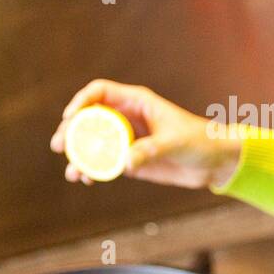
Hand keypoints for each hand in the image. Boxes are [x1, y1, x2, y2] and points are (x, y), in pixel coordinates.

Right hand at [50, 80, 243, 188]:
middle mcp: (127, 117)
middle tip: (59, 146)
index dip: (81, 101)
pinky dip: (92, 170)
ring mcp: (126, 139)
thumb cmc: (200, 141)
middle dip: (70, 131)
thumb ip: (150, 150)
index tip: (69, 117)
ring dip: (78, 156)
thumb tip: (125, 162)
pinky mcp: (129, 159)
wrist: (215, 162)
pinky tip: (86, 180)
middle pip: (88, 118)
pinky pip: (103, 162)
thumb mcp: (175, 143)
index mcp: (136, 101)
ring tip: (72, 173)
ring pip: (92, 143)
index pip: (99, 92)